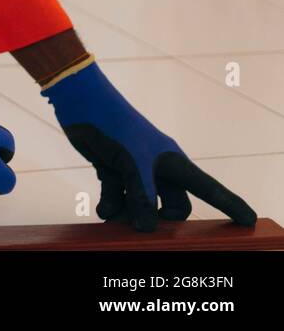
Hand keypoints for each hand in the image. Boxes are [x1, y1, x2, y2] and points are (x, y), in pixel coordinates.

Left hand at [42, 59, 256, 230]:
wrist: (81, 102)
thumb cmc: (114, 124)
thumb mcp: (131, 162)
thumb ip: (142, 195)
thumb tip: (146, 228)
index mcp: (173, 162)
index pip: (208, 188)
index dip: (229, 205)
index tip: (249, 221)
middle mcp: (157, 168)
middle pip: (171, 205)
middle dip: (160, 220)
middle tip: (143, 228)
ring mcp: (134, 169)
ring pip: (141, 205)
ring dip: (128, 215)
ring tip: (114, 216)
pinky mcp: (112, 169)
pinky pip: (118, 197)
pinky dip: (111, 206)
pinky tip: (103, 211)